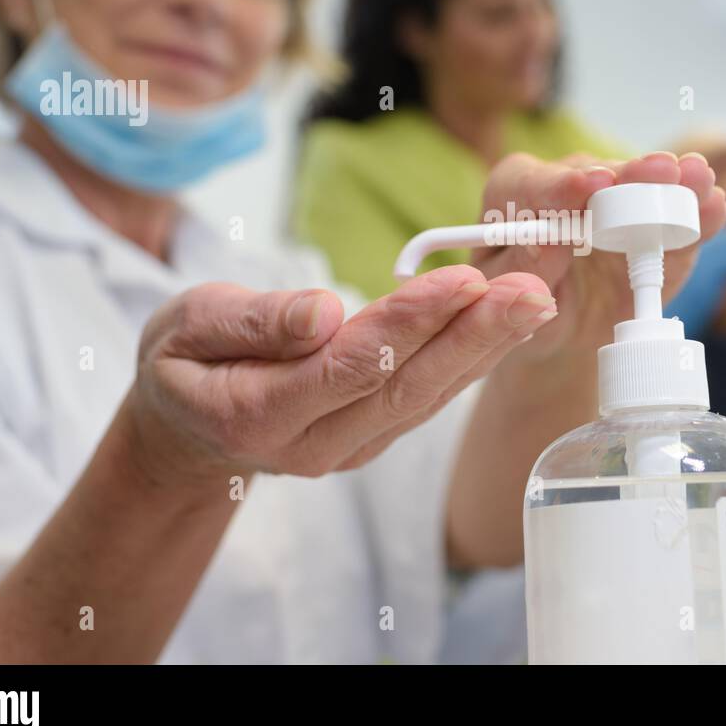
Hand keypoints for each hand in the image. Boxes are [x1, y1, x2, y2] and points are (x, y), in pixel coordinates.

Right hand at [123, 265, 556, 487]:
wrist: (188, 428)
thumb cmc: (184, 364)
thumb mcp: (186, 328)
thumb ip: (253, 323)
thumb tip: (322, 312)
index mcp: (261, 415)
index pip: (350, 367)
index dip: (409, 323)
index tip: (463, 278)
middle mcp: (318, 444)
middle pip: (408, 387)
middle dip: (476, 334)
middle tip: (535, 285)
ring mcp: (353, 447)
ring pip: (430, 393)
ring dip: (490, 343)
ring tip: (541, 291)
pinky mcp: (377, 435)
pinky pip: (431, 394)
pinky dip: (477, 354)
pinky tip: (514, 318)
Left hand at [469, 150, 725, 358]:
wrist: (562, 327)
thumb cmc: (523, 305)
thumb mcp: (508, 298)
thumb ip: (520, 270)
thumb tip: (545, 243)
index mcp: (515, 196)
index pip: (530, 183)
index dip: (558, 184)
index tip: (587, 187)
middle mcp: (568, 185)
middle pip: (595, 173)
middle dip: (624, 174)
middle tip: (653, 172)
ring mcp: (617, 199)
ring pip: (640, 185)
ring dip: (669, 182)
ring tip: (693, 177)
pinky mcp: (654, 223)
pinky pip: (674, 215)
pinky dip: (695, 209)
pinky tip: (712, 203)